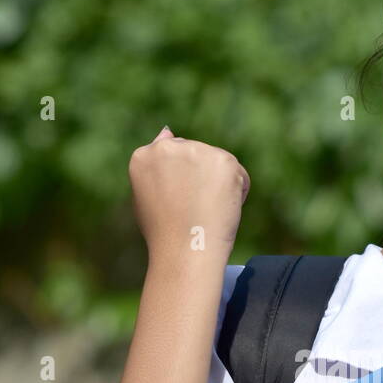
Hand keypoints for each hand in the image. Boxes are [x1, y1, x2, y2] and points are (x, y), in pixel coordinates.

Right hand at [129, 124, 250, 258]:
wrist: (185, 250)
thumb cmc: (164, 233)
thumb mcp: (147, 195)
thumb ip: (156, 165)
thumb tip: (166, 131)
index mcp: (144, 155)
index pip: (172, 158)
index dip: (180, 185)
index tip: (178, 205)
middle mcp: (168, 147)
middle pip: (196, 156)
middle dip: (200, 180)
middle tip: (193, 211)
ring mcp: (196, 151)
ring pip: (217, 164)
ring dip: (219, 185)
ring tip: (206, 211)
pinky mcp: (223, 160)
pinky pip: (238, 174)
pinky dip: (236, 193)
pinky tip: (221, 208)